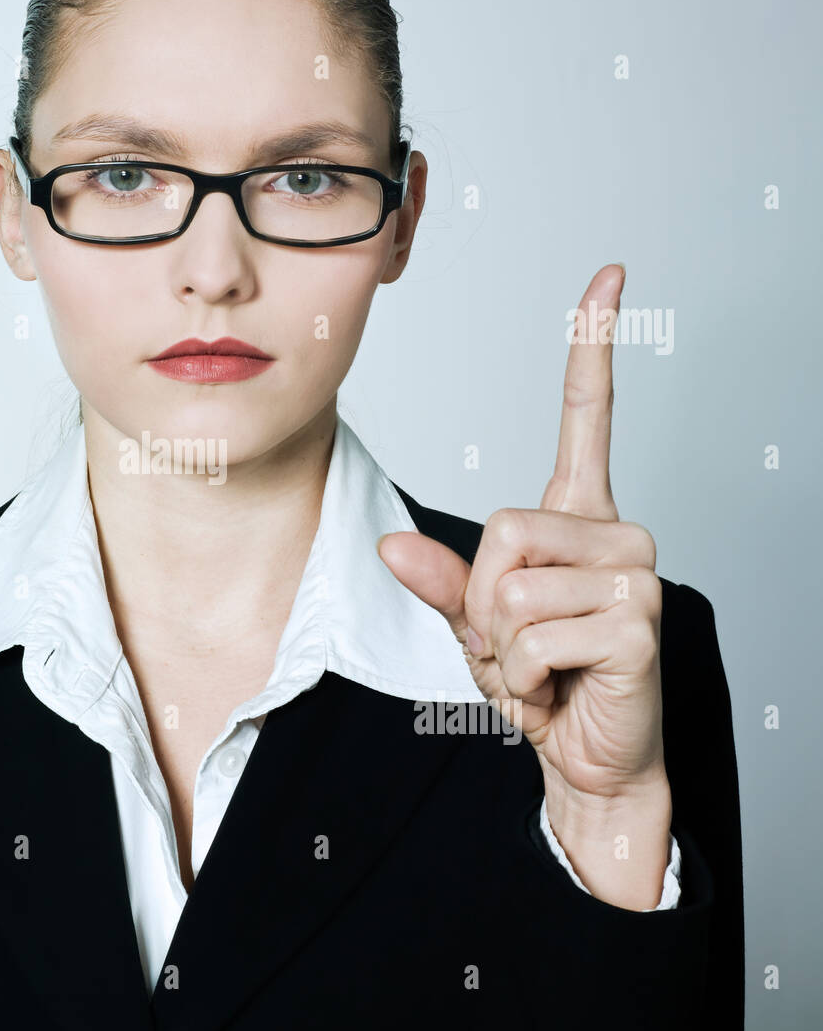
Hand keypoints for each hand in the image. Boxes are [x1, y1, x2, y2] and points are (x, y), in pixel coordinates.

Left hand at [377, 263, 671, 907]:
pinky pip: (532, 634)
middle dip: (482, 601)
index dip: (593, 345)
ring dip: (500, 643)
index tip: (609, 274)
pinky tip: (558, 688)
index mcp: (580, 519)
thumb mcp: (477, 625)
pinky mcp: (640, 624)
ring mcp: (636, 575)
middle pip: (503, 525)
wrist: (587, 756)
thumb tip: (392, 542)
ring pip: (512, 584)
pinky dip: (522, 676)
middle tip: (514, 643)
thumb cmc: (544, 681)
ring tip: (539, 666)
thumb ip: (443, 580)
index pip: (589, 417)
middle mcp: (617, 534)